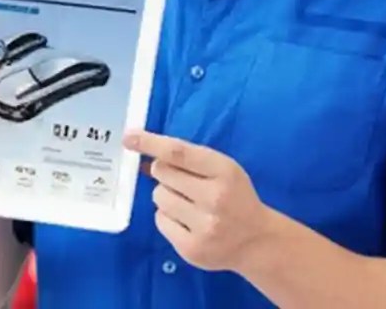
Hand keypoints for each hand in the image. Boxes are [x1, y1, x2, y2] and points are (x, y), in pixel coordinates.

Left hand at [124, 129, 274, 272]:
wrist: (256, 241)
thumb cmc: (236, 197)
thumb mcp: (223, 170)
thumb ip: (189, 160)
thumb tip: (146, 157)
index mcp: (225, 171)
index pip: (179, 152)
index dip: (151, 143)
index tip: (129, 137)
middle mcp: (215, 198)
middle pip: (162, 173)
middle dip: (164, 172)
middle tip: (182, 181)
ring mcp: (203, 226)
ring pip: (158, 197)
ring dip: (166, 196)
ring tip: (188, 203)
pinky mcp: (191, 248)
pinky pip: (159, 220)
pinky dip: (167, 217)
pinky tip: (187, 221)